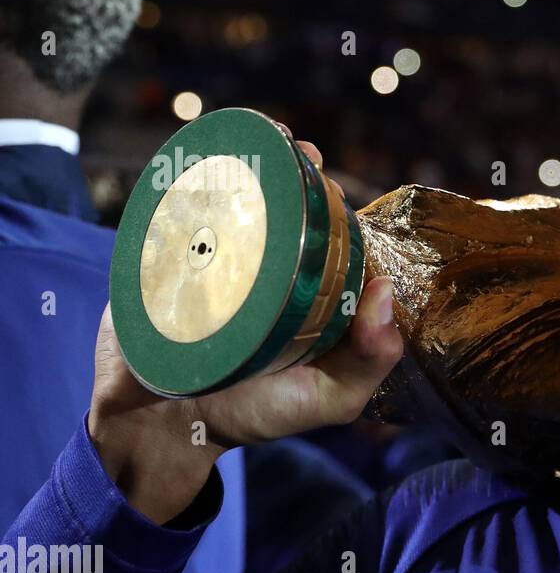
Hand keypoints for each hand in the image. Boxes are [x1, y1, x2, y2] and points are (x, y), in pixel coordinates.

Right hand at [88, 135, 403, 524]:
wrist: (161, 426)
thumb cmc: (256, 412)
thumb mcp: (329, 398)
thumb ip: (369, 360)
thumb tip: (386, 292)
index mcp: (317, 298)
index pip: (339, 244)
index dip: (345, 215)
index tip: (341, 194)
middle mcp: (276, 274)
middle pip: (295, 214)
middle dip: (305, 179)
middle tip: (305, 158)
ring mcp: (226, 264)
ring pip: (249, 205)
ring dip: (264, 167)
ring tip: (275, 146)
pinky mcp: (175, 258)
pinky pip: (192, 213)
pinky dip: (206, 180)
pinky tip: (220, 158)